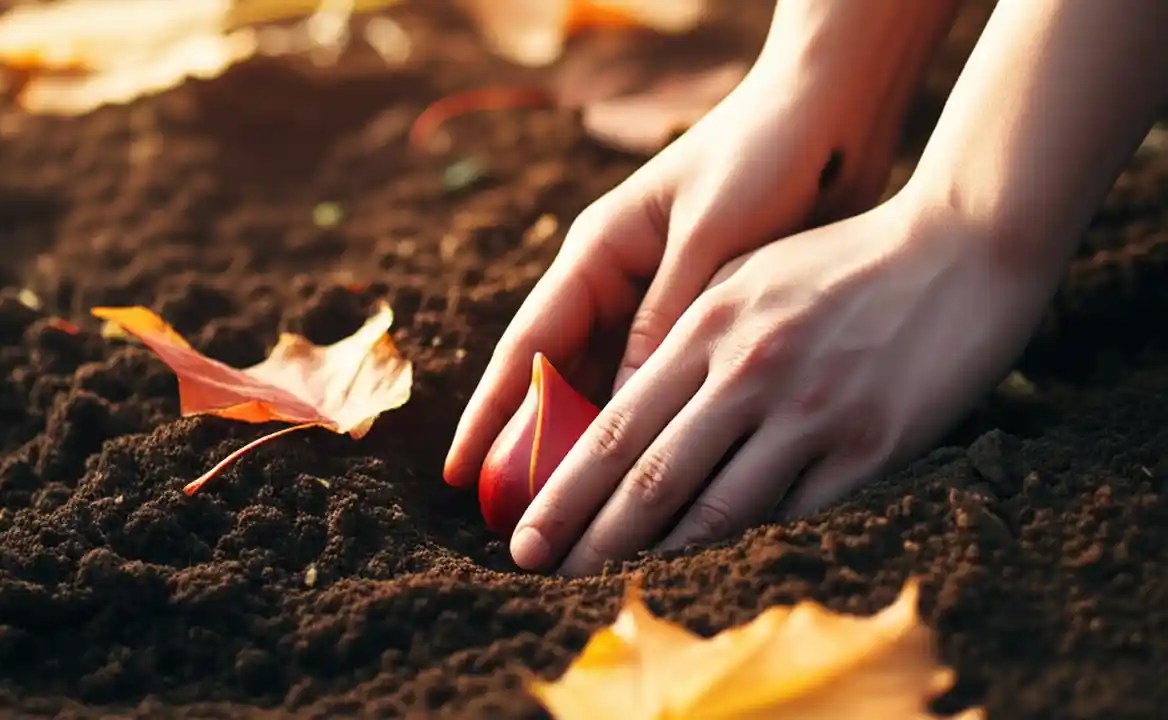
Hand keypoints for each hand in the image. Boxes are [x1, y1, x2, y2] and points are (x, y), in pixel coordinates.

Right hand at [444, 67, 897, 491]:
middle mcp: (616, 282)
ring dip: (591, 446)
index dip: (491, 413)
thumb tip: (623, 410)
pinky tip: (646, 475)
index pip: (528, 345)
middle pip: (559, 379)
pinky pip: (660, 383)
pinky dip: (649, 426)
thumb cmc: (765, 156)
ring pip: (607, 387)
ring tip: (575, 515)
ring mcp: (655, 301)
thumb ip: (666, 319)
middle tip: (519, 520)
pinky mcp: (701, 318)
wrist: (831, 115)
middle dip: (534, 446)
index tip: (459, 472)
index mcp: (599, 251)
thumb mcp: (711, 237)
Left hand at [513, 196, 1060, 575]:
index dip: (562, 491)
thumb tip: (626, 399)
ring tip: (616, 585)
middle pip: (649, 477)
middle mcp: (749, 373)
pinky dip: (755, 543)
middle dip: (587, 536)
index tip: (525, 531)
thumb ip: (686, 334)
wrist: (962, 247)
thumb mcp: (747, 277)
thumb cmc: (842, 262)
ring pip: (718, 508)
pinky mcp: (871, 445)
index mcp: (709, 329)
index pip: (613, 428)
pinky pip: (797, 512)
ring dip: (659, 555)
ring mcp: (810, 412)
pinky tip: (719, 567)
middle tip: (541, 573)